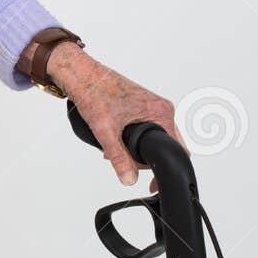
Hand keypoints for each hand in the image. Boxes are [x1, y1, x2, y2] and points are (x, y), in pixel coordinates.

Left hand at [45, 45, 189, 192]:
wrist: (81, 75)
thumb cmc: (94, 92)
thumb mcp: (106, 130)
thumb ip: (119, 157)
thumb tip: (129, 178)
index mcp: (161, 112)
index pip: (176, 149)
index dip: (163, 167)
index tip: (152, 182)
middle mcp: (161, 108)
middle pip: (165, 145)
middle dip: (144, 159)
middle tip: (124, 164)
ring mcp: (152, 106)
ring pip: (153, 138)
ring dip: (136, 149)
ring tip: (114, 151)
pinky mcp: (141, 106)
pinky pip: (145, 129)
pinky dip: (132, 139)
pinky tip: (115, 141)